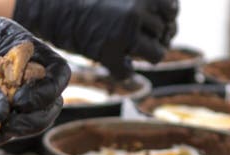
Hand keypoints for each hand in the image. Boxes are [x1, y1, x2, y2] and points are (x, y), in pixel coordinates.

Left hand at [0, 0, 69, 146]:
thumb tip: (0, 117)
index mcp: (10, 44)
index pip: (53, 70)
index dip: (46, 90)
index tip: (18, 103)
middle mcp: (4, 70)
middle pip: (43, 104)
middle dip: (27, 121)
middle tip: (3, 128)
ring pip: (16, 124)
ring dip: (0, 135)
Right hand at [13, 0, 178, 78]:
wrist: (56, 8)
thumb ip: (144, 3)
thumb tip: (173, 21)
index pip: (172, 10)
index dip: (166, 19)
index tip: (152, 23)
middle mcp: (135, 13)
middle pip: (165, 33)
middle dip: (155, 38)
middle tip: (139, 40)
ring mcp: (123, 35)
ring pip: (157, 55)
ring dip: (147, 56)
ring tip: (132, 52)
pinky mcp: (109, 55)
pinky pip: (128, 73)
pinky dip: (124, 72)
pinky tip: (117, 64)